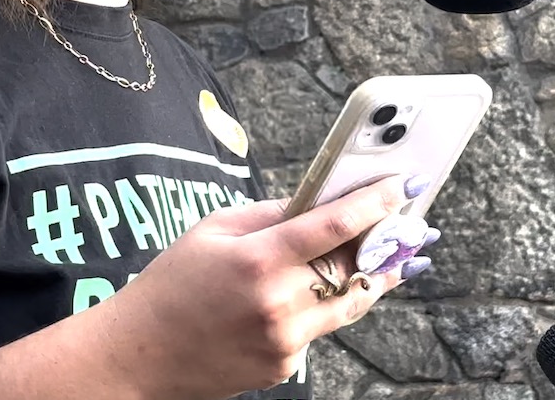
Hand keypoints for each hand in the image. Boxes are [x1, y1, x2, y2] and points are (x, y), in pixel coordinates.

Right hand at [86, 175, 434, 399]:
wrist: (138, 354)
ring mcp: (284, 340)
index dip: (375, 204)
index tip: (403, 188)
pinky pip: (318, 329)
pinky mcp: (283, 366)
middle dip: (387, 243)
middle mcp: (277, 302)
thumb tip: (319, 201)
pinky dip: (323, 308)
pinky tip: (320, 293)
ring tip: (403, 258)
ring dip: (377, 278)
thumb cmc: (173, 283)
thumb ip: (270, 215)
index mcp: (258, 259)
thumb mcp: (213, 230)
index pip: (333, 225)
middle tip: (416, 225)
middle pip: (353, 267)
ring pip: (349, 303)